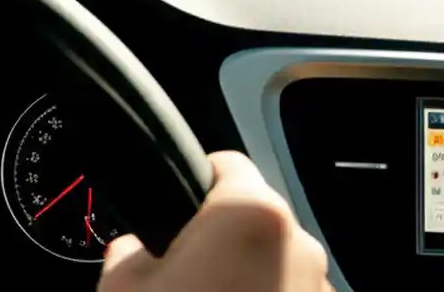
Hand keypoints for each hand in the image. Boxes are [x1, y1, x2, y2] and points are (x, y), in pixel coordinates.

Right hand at [98, 151, 331, 291]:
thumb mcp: (122, 285)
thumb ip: (134, 246)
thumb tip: (142, 247)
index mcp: (252, 216)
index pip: (225, 163)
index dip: (194, 180)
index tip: (180, 202)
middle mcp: (302, 247)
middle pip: (253, 216)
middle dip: (220, 238)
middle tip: (183, 274)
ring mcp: (321, 288)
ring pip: (276, 261)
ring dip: (248, 274)